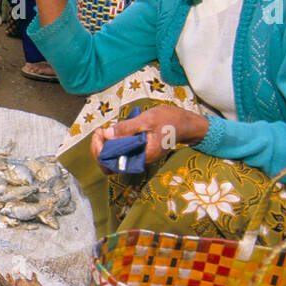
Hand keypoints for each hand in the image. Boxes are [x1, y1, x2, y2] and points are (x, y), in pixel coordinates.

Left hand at [89, 105, 209, 165]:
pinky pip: (120, 153)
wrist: (185, 123)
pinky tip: (111, 132)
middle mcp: (139, 162)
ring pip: (113, 160)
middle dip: (99, 149)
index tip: (101, 133)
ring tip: (104, 130)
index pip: (112, 164)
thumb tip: (107, 134)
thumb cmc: (170, 120)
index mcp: (142, 158)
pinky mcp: (137, 152)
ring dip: (104, 146)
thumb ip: (127, 128)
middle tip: (100, 131)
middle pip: (109, 165)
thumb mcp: (148, 120)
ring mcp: (138, 158)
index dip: (101, 150)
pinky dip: (112, 144)